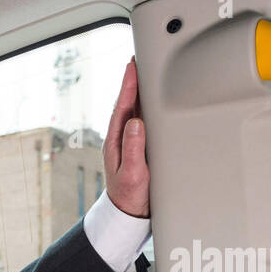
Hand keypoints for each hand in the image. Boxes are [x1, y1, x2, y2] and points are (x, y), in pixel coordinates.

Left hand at [103, 56, 148, 218]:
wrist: (130, 214)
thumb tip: (135, 122)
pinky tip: (154, 97)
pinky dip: (148, 106)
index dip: (127, 85)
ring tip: (147, 70)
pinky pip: (144, 120)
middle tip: (140, 57)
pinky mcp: (139, 147)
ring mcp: (130, 142)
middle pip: (128, 103)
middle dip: (134, 81)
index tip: (132, 65)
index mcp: (116, 142)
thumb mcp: (132, 174)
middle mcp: (121, 138)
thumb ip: (132, 149)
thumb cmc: (130, 197)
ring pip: (136, 110)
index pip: (122, 107)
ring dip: (141, 90)